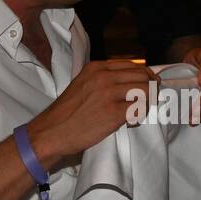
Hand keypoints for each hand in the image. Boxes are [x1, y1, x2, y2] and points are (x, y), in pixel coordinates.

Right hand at [28, 60, 156, 169]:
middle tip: (146, 102)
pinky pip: (140, 109)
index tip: (148, 87)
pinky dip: (139, 116)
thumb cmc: (66, 114)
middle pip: (143, 76)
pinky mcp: (113, 112)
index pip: (133, 66)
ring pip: (146, 91)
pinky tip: (128, 122)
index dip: (145, 77)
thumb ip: (105, 81)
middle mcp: (103, 76)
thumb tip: (134, 84)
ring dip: (146, 103)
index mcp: (96, 68)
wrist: (50, 133)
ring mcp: (108, 93)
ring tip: (135, 113)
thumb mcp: (83, 86)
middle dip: (150, 89)